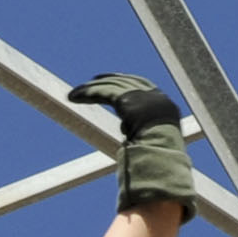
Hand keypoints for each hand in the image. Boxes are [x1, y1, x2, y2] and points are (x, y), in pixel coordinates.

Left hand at [69, 72, 194, 213]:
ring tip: (75, 94)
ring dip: (91, 89)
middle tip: (94, 80)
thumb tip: (127, 145)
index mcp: (164, 105)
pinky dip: (87, 93)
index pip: (145, 87)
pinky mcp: (126, 99)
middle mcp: (154, 95)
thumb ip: (142, 137)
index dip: (128, 82)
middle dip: (109, 79)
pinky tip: (73, 97)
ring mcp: (141, 96)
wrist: (163, 153)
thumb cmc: (161, 157)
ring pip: (111, 86)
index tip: (116, 83)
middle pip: (126, 82)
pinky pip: (103, 92)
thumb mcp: (154, 144)